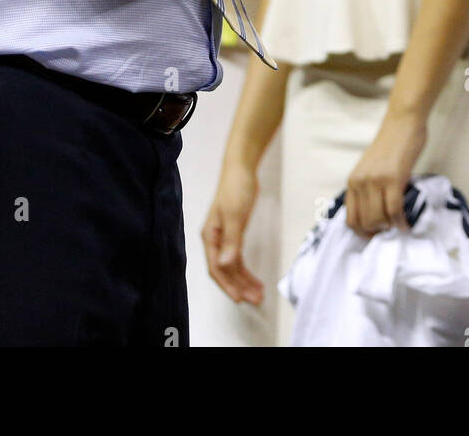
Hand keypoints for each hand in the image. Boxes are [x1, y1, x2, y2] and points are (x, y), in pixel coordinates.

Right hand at [203, 159, 264, 305]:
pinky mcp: (234, 233)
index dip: (227, 285)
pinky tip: (254, 278)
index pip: (216, 268)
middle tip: (255, 300)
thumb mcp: (235, 215)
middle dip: (239, 286)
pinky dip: (246, 269)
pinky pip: (238, 257)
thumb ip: (232, 241)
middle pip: (225, 270)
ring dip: (244, 280)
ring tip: (259, 293)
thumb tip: (227, 264)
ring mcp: (224, 237)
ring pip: (232, 266)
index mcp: (210, 237)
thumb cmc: (236, 188)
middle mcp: (215, 240)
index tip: (240, 298)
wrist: (242, 168)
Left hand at [345, 110, 427, 235]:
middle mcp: (360, 183)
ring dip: (390, 227)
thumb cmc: (392, 144)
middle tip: (391, 227)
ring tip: (399, 223)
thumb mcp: (371, 169)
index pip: (350, 219)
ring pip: (379, 219)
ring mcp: (376, 181)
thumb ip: (370, 188)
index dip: (363, 232)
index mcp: (353, 181)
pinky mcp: (393, 179)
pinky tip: (407, 223)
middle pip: (365, 223)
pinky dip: (401, 222)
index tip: (377, 233)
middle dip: (379, 231)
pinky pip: (394, 210)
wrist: (403, 122)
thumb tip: (377, 213)